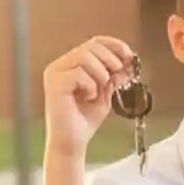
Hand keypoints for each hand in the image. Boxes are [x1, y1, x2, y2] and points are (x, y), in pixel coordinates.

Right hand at [42, 36, 134, 157]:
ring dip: (100, 73)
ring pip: (84, 57)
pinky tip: (88, 97)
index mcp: (72, 64)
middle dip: (110, 59)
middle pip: (90, 47)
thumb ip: (114, 77)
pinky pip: (78, 74)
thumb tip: (128, 62)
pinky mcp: (54, 85)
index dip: (114, 45)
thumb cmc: (85, 118)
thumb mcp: (106, 94)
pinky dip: (90, 85)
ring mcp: (55, 73)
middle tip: (117, 74)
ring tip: (99, 90)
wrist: (72, 141)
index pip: (94, 43)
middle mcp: (60, 65)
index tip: (129, 55)